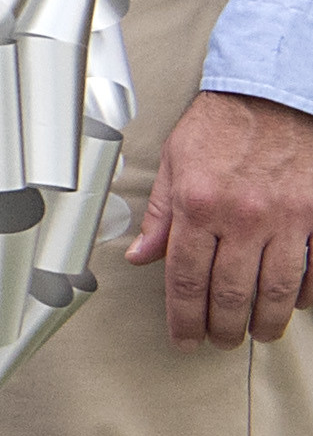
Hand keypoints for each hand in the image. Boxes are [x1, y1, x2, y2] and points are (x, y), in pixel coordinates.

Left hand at [132, 82, 312, 347]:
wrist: (276, 93)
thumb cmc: (223, 124)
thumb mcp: (175, 162)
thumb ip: (160, 215)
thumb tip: (140, 256)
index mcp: (198, 205)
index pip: (186, 280)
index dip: (184, 319)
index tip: (184, 339)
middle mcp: (242, 217)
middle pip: (231, 294)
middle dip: (224, 328)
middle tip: (221, 341)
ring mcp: (287, 219)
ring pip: (276, 291)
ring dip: (265, 322)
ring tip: (257, 333)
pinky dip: (305, 294)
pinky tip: (294, 304)